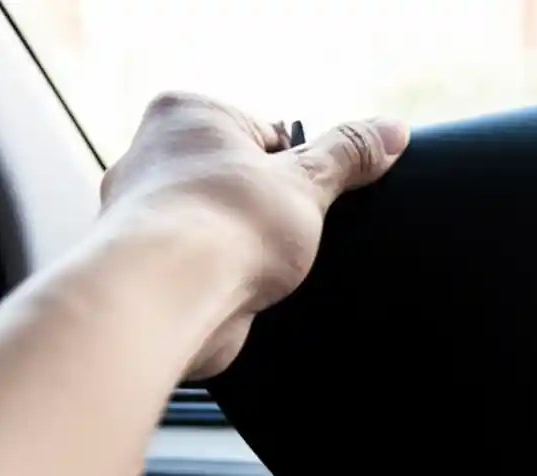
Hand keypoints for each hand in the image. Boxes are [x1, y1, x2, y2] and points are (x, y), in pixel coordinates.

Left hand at [97, 92, 408, 376]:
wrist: (166, 298)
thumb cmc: (228, 222)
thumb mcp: (308, 179)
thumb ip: (350, 154)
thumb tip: (392, 131)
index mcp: (188, 115)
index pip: (266, 135)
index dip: (299, 171)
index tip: (310, 197)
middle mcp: (154, 156)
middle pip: (243, 180)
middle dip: (273, 210)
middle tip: (293, 232)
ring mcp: (145, 215)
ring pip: (223, 227)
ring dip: (250, 249)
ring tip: (266, 267)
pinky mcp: (147, 267)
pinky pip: (205, 266)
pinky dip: (227, 279)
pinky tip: (241, 290)